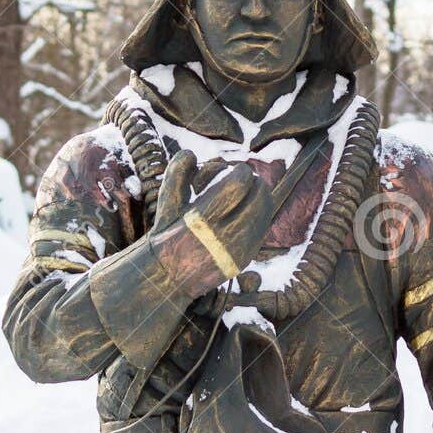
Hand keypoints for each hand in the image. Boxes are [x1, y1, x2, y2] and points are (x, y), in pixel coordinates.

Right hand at [150, 150, 272, 293]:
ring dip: (256, 196)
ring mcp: (240, 250)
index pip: (239, 181)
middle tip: (235, 183)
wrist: (170, 279)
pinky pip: (264, 226)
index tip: (227, 172)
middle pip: (260, 192)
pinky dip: (257, 214)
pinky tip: (241, 214)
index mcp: (203, 220)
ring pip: (267, 208)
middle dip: (251, 181)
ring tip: (239, 198)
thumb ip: (176, 173)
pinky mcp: (247, 258)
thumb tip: (191, 153)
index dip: (238, 170)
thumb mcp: (166, 203)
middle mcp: (225, 237)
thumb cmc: (167, 235)